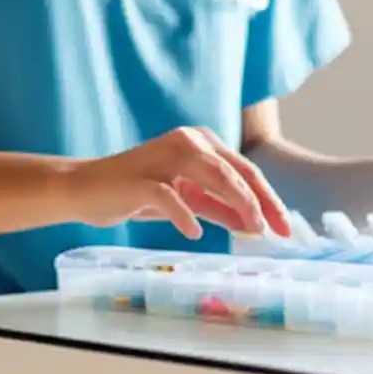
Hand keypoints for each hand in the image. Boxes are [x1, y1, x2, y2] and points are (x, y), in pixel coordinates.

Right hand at [67, 127, 292, 239]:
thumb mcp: (187, 200)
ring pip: (213, 176)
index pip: (245, 170)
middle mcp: (187, 141)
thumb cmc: (137, 193)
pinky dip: (186, 216)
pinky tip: (195, 232)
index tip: (286, 227)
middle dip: (262, 203)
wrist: (86, 189)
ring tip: (252, 230)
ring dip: (237, 205)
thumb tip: (255, 225)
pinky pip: (170, 197)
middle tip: (279, 232)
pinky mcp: (141, 178)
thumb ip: (219, 208)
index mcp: (200, 142)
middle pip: (236, 172)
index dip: (269, 198)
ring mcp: (164, 156)